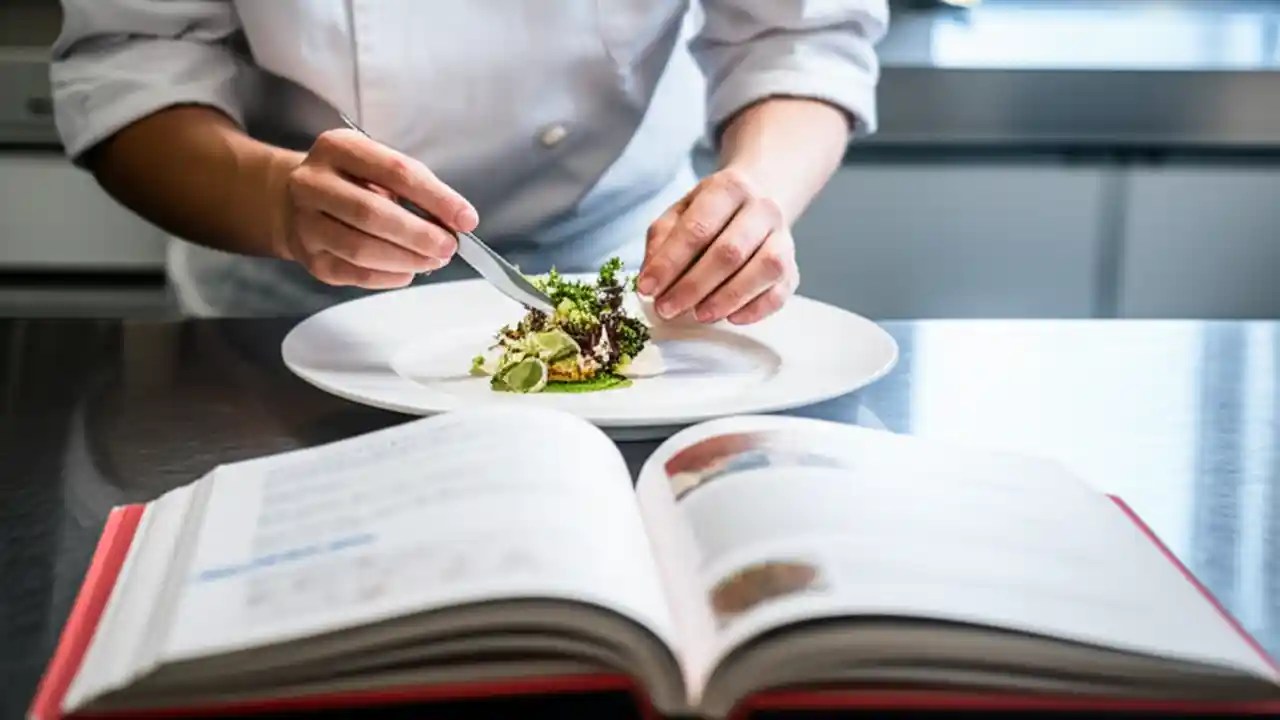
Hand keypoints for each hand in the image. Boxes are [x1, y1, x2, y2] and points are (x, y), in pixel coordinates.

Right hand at [274, 129, 478, 288]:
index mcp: (338, 147)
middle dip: (419, 234)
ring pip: (361, 248)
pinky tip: (408, 271)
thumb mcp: (376, 166)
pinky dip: (388, 276)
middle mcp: (312, 182)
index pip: (395, 171)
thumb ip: (414, 188)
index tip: (466, 219)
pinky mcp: (309, 257)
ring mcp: (304, 222)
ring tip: (433, 260)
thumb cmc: (350, 181)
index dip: (436, 198)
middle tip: (449, 247)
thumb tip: (454, 222)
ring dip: (406, 259)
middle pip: (372, 214)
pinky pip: (353, 273)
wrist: (290, 200)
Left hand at [636, 167, 797, 324]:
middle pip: (730, 251)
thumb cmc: (711, 213)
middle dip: (693, 286)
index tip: (647, 288)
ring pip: (763, 270)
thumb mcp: (679, 214)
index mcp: (728, 188)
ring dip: (727, 298)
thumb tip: (651, 281)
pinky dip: (756, 309)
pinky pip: (781, 291)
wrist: (758, 202)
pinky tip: (730, 317)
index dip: (670, 262)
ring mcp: (783, 238)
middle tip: (667, 308)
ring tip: (699, 315)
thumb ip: (661, 242)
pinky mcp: (793, 267)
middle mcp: (762, 209)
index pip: (697, 228)